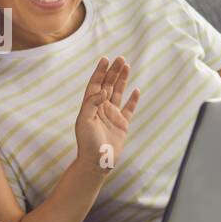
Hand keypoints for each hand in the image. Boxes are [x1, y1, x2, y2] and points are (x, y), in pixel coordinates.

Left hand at [74, 57, 140, 174]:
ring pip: (118, 93)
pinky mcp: (122, 124)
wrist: (97, 163)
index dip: (100, 71)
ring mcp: (112, 115)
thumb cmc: (87, 144)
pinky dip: (133, 99)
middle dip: (113, 71)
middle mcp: (101, 108)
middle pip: (108, 85)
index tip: (106, 59)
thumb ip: (92, 104)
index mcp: (90, 106)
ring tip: (127, 66)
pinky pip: (129, 109)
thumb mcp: (84, 121)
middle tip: (121, 58)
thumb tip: (103, 91)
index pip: (96, 84)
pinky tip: (136, 90)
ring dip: (122, 80)